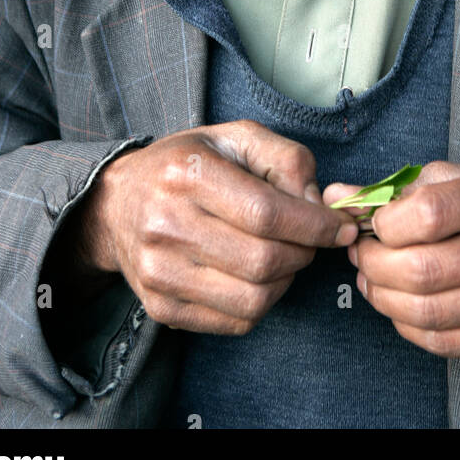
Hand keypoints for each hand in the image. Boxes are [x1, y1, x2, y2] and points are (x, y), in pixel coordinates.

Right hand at [69, 119, 357, 334]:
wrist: (118, 203)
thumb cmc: (188, 164)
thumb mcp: (237, 137)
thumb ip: (287, 159)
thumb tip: (318, 205)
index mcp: (186, 174)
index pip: (267, 213)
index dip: (315, 225)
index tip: (341, 227)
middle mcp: (165, 224)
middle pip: (263, 260)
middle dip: (303, 253)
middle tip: (309, 239)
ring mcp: (159, 272)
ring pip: (253, 300)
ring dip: (286, 281)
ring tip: (283, 255)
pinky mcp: (161, 306)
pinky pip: (235, 322)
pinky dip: (262, 302)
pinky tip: (257, 276)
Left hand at [322, 161, 459, 363]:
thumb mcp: (459, 180)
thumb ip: (398, 189)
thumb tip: (336, 198)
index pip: (427, 215)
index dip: (384, 224)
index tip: (374, 224)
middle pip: (421, 270)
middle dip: (373, 265)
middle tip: (362, 254)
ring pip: (426, 312)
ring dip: (382, 297)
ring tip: (373, 279)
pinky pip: (441, 342)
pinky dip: (406, 325)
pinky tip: (399, 304)